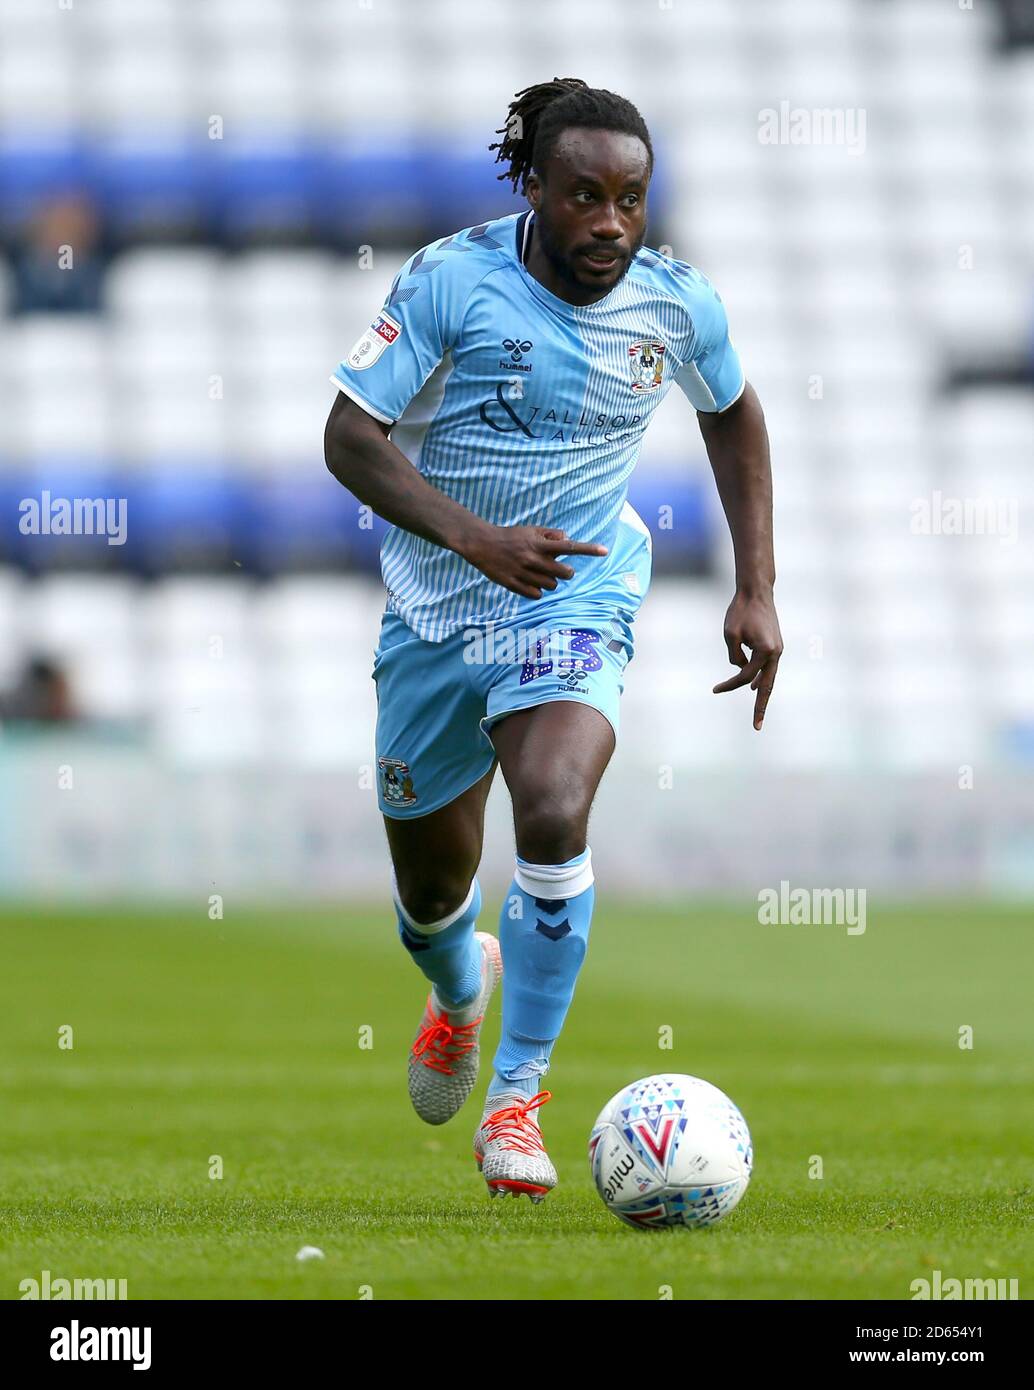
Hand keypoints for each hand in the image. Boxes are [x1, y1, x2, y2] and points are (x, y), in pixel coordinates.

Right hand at [462, 525, 607, 599]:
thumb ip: (551, 535)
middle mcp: (534, 560)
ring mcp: (524, 574)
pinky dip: (537, 590)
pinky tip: (528, 581)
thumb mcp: (531, 530)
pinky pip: (537, 595)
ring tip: (537, 572)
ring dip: (550, 581)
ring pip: (552, 586)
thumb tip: (568, 540)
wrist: (481, 544)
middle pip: (565, 573)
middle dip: (565, 572)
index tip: (605, 551)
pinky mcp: (515, 585)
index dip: (588, 549)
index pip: (569, 547)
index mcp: (539, 545)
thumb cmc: (510, 536)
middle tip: (557, 568)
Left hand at [713, 588, 782, 729]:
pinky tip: (755, 687)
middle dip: (760, 708)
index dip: (729, 685)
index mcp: (765, 651)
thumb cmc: (741, 610)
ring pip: (769, 678)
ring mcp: (778, 650)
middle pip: (767, 687)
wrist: (757, 591)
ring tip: (758, 713)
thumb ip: (734, 656)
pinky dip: (762, 678)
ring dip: (762, 694)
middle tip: (757, 727)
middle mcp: (776, 653)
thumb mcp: (730, 634)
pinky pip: (768, 668)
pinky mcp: (775, 645)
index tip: (715, 689)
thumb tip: (741, 670)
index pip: (745, 676)